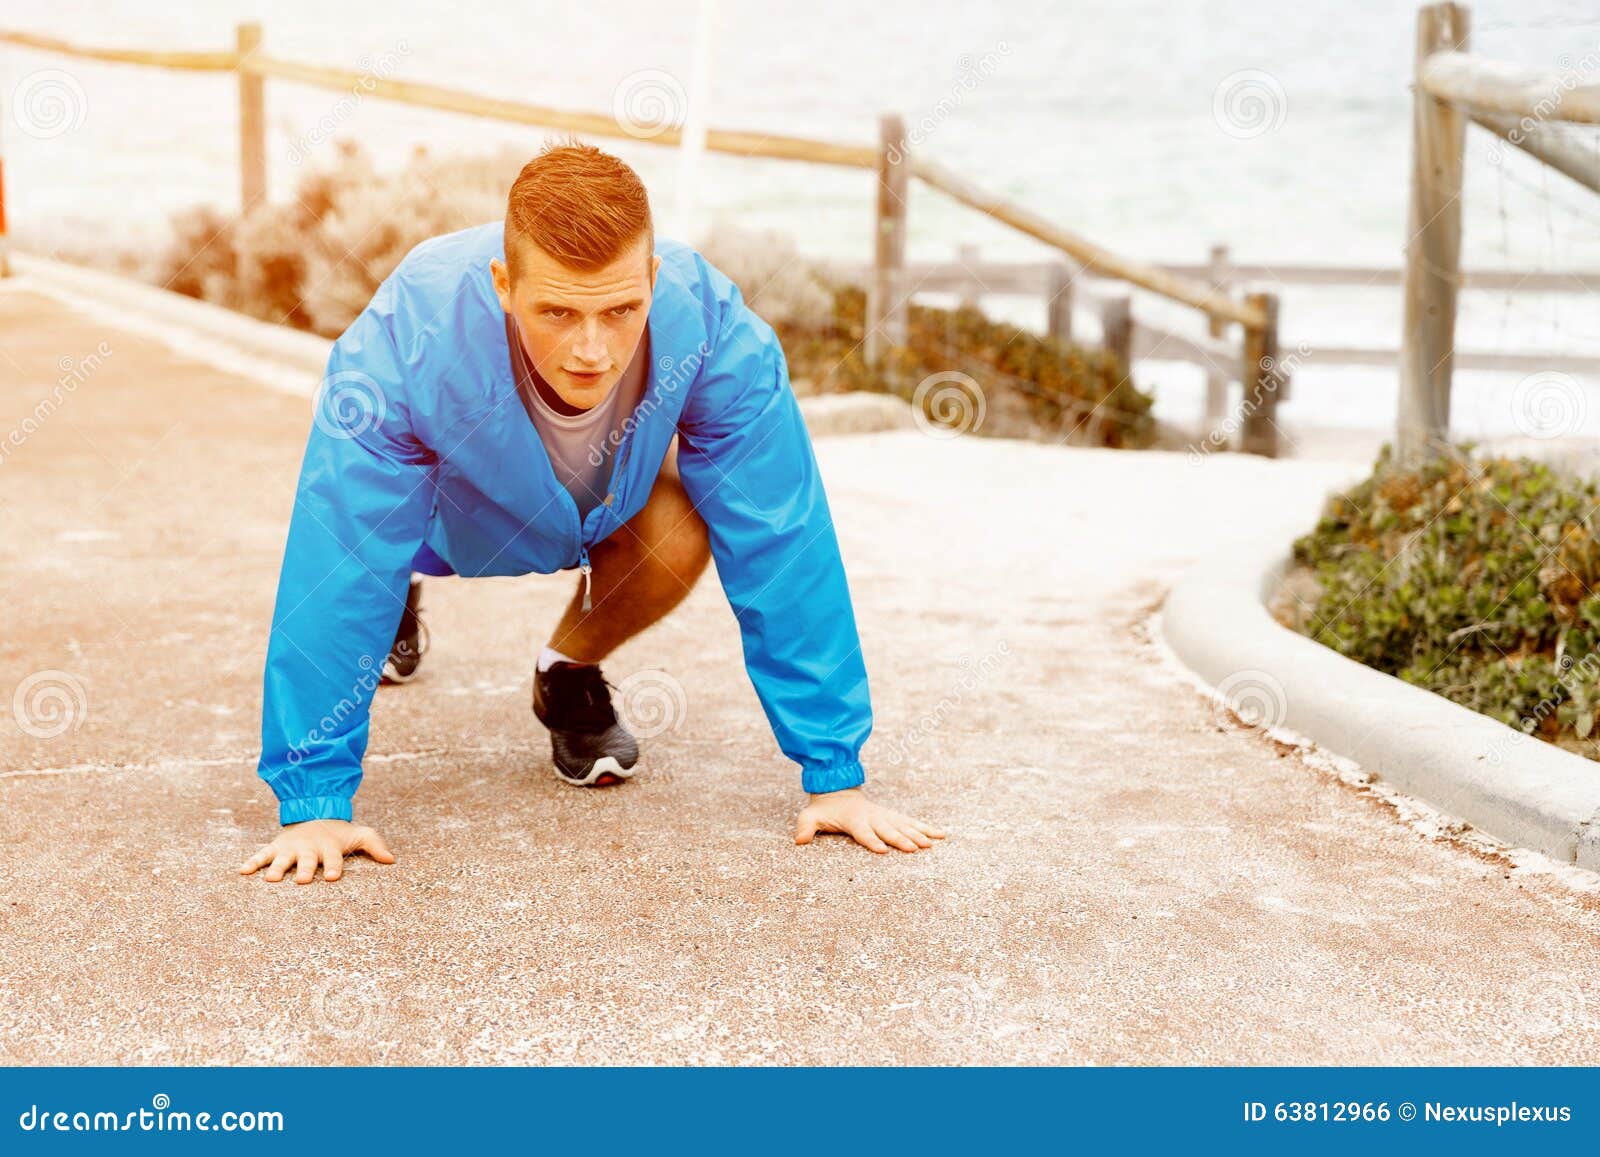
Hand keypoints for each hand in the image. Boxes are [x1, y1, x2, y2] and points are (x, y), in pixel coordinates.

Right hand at [238, 819, 395, 883]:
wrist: (315, 812)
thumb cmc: (340, 833)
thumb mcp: (359, 834)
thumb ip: (375, 845)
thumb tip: (392, 860)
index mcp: (330, 846)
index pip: (334, 858)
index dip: (334, 866)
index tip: (333, 877)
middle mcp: (309, 848)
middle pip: (307, 860)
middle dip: (304, 869)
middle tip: (301, 880)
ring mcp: (291, 848)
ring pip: (283, 859)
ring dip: (277, 868)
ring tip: (270, 879)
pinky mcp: (276, 847)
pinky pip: (261, 854)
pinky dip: (252, 862)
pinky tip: (242, 871)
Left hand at [794, 787, 946, 853]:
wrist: (837, 789)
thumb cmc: (824, 808)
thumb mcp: (810, 816)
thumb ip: (805, 827)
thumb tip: (799, 840)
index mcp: (854, 820)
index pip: (863, 832)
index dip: (871, 840)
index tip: (882, 850)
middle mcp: (873, 817)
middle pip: (888, 829)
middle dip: (901, 839)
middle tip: (915, 848)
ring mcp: (885, 816)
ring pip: (904, 825)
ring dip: (918, 834)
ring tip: (932, 844)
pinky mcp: (893, 817)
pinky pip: (911, 822)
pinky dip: (927, 828)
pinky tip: (942, 835)